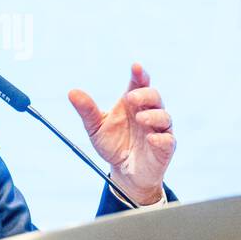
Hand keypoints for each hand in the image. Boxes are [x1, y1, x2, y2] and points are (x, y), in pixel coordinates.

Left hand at [68, 62, 175, 205]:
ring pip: (164, 116)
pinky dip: (160, 138)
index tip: (135, 67)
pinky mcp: (165, 148)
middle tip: (130, 98)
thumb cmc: (113, 144)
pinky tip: (151, 139)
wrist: (123, 172)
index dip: (139, 74)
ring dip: (153, 115)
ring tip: (140, 118)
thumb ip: (87, 110)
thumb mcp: (95, 128)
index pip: (139, 83)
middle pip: (154, 96)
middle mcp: (149, 112)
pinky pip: (168, 140)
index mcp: (133, 103)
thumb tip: (72, 92)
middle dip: (144, 95)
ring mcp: (159, 129)